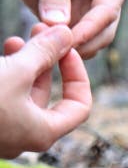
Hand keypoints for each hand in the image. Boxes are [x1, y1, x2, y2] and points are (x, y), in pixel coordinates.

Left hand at [0, 0, 127, 57]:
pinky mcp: (71, 16)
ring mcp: (89, 8)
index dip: (89, 29)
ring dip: (68, 46)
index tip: (67, 42)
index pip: (108, 11)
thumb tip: (57, 25)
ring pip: (88, 41)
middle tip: (54, 51)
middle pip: (103, 32)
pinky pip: (68, 39)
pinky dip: (55, 44)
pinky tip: (37, 41)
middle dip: (81, 42)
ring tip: (41, 43)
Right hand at [0, 25, 91, 158]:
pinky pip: (2, 95)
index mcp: (43, 133)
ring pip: (22, 93)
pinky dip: (6, 73)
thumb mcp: (15, 71)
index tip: (67, 49)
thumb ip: (44, 52)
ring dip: (24, 63)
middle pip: (47, 95)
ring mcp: (1, 131)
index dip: (78, 75)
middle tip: (40, 31)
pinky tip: (2, 51)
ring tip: (17, 38)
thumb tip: (69, 33)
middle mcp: (24, 136)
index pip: (79, 106)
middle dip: (46, 60)